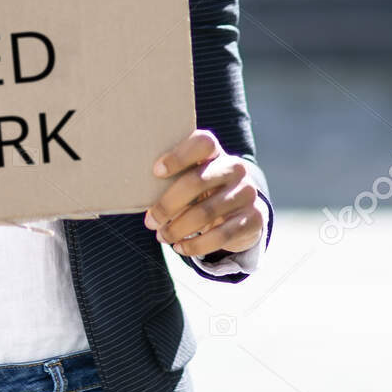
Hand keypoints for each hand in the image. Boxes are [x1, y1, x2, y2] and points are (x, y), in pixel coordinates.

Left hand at [143, 129, 262, 256]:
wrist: (243, 211)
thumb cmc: (204, 191)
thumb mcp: (193, 178)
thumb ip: (173, 177)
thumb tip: (138, 192)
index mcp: (216, 153)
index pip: (203, 143)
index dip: (179, 156)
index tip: (156, 172)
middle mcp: (235, 169)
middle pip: (198, 181)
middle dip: (168, 204)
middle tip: (150, 221)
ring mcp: (247, 194)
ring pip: (206, 213)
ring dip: (177, 228)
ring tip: (162, 237)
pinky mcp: (253, 219)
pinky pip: (220, 236)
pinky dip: (195, 245)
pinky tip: (180, 247)